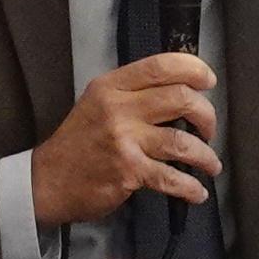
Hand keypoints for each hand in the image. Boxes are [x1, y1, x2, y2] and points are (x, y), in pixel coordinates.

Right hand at [30, 51, 217, 234]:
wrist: (47, 180)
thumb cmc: (78, 142)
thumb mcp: (96, 103)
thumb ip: (131, 93)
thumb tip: (179, 92)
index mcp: (112, 86)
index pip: (161, 66)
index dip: (194, 69)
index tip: (208, 81)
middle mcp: (118, 108)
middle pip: (181, 98)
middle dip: (207, 115)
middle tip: (209, 129)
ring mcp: (124, 140)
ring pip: (182, 140)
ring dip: (206, 155)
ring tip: (210, 164)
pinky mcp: (128, 171)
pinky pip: (172, 178)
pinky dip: (191, 187)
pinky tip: (197, 192)